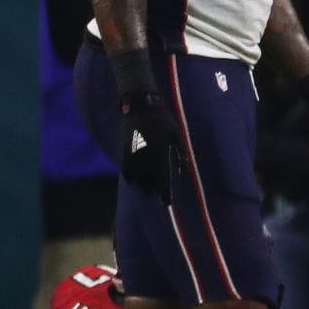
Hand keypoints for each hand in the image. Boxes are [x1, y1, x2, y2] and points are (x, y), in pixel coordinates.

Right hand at [117, 91, 187, 205]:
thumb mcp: (176, 133)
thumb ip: (180, 151)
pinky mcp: (124, 149)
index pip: (162, 178)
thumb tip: (183, 169)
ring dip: (141, 185)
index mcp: (161, 152)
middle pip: (148, 181)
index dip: (164, 192)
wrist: (140, 105)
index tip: (166, 203)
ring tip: (146, 189)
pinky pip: (125, 169)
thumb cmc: (162, 118)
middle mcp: (147, 156)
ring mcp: (134, 153)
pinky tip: (133, 180)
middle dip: (153, 190)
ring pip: (136, 178)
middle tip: (156, 196)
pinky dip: (129, 177)